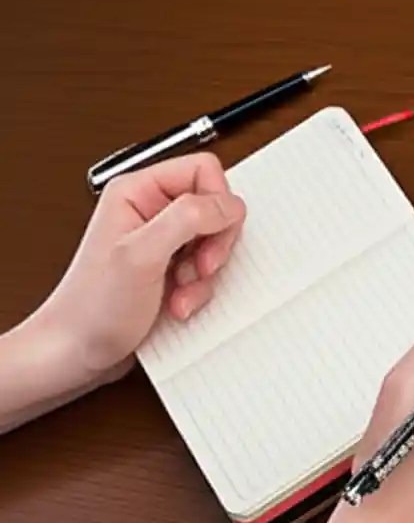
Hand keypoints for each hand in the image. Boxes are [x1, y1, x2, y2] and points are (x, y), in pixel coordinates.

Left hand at [38, 153, 245, 383]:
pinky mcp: (170, 266)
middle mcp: (150, 210)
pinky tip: (177, 302)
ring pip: (215, 240)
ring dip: (206, 273)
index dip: (218, 202)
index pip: (203, 170)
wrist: (77, 352)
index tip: (209, 235)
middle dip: (214, 243)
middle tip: (198, 266)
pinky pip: (208, 268)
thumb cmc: (91, 307)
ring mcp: (162, 240)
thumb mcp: (141, 255)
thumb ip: (187, 219)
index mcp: (138, 191)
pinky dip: (200, 289)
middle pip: (215, 207)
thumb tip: (228, 203)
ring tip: (180, 289)